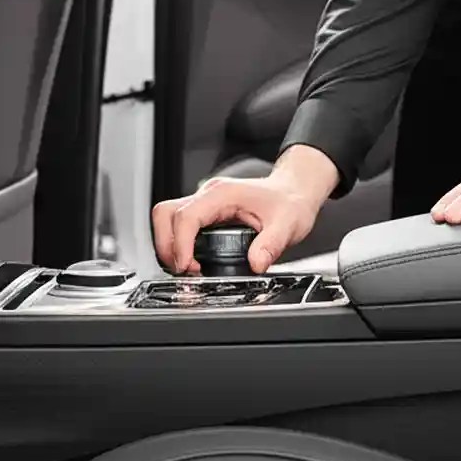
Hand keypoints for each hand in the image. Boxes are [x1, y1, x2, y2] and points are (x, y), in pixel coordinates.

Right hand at [152, 145, 337, 273]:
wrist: (294, 191)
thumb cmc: (290, 202)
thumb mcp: (288, 225)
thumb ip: (271, 245)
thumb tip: (256, 264)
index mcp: (223, 194)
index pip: (187, 216)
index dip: (181, 244)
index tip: (186, 266)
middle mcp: (209, 195)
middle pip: (165, 214)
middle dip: (166, 245)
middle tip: (182, 270)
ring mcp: (204, 202)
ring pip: (167, 218)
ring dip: (169, 245)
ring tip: (186, 267)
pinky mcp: (205, 212)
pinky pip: (178, 224)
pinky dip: (177, 244)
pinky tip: (192, 260)